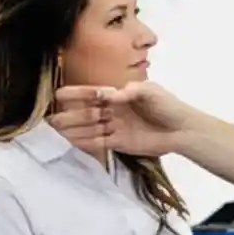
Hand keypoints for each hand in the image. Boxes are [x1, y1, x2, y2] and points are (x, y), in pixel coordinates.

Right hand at [51, 81, 195, 156]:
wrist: (182, 129)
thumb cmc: (168, 106)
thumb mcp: (151, 92)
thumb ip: (131, 91)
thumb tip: (112, 94)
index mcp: (118, 95)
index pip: (92, 94)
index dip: (75, 94)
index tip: (58, 95)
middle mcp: (113, 110)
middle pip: (86, 112)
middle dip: (70, 115)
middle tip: (51, 120)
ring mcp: (115, 127)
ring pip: (89, 128)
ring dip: (73, 130)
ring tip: (54, 133)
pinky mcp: (119, 143)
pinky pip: (98, 142)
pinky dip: (85, 142)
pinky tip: (70, 143)